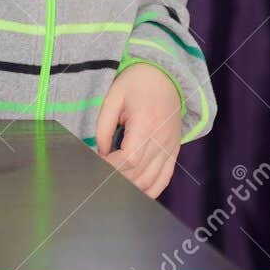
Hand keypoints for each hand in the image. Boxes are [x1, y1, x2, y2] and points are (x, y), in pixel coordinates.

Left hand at [94, 64, 181, 197]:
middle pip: (139, 173)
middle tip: (99, 181)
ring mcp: (170, 147)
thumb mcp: (113, 97)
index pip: (129, 158)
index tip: (95, 168)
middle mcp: (162, 138)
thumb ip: (104, 126)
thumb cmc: (136, 83)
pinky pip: (165, 178)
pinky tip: (137, 194)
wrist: (165, 76)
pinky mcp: (174, 150)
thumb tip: (102, 153)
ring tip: (113, 187)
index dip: (111, 168)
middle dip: (117, 180)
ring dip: (132, 188)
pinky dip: (151, 190)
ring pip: (151, 180)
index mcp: (146, 123)